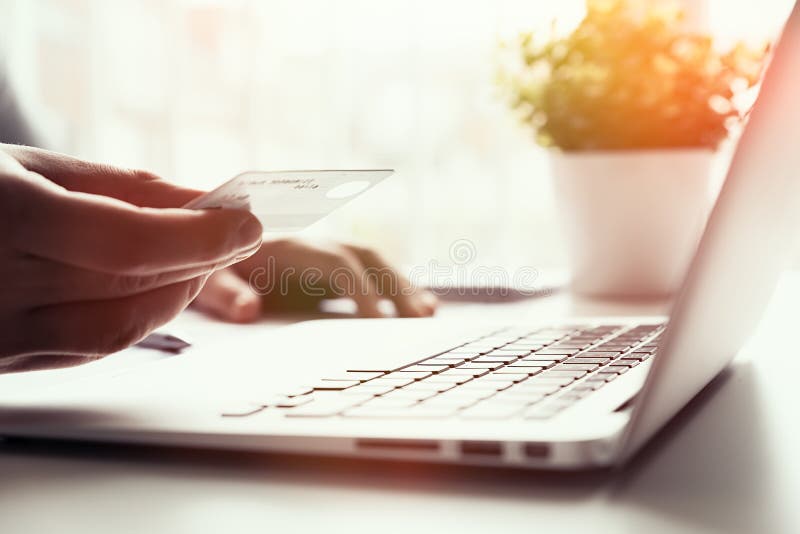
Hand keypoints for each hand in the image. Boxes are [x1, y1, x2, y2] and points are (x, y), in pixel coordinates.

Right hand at [0, 145, 262, 371]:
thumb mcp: (27, 165)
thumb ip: (121, 186)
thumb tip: (205, 203)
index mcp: (3, 218)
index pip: (130, 243)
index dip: (200, 236)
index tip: (245, 222)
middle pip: (133, 289)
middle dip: (200, 261)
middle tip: (231, 234)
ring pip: (119, 330)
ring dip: (175, 293)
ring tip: (194, 258)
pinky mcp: (1, 363)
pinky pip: (88, 347)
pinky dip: (135, 316)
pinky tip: (149, 286)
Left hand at [192, 238, 437, 321]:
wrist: (198, 242)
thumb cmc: (203, 265)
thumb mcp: (203, 279)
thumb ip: (225, 293)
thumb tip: (252, 311)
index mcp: (285, 245)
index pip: (334, 262)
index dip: (360, 289)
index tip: (378, 321)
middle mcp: (310, 245)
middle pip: (364, 257)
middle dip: (395, 286)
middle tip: (418, 320)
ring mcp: (321, 256)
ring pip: (372, 263)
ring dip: (401, 286)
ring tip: (428, 314)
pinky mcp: (324, 271)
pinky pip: (367, 275)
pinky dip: (393, 289)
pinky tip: (416, 309)